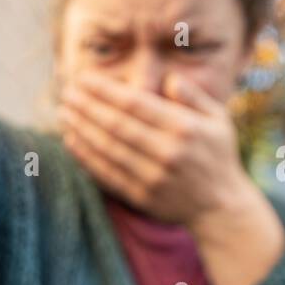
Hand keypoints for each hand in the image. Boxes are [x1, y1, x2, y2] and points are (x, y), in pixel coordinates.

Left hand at [57, 69, 253, 226]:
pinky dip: (86, 157)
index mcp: (184, 127)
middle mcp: (167, 151)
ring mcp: (152, 176)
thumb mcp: (218, 119)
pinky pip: (107, 174)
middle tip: (66, 93)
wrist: (220, 206)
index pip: (135, 103)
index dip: (105, 90)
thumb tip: (168, 78)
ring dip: (81, 129)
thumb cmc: (217, 155)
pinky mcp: (141, 196)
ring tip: (63, 113)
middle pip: (116, 124)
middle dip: (87, 106)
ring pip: (108, 148)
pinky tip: (71, 141)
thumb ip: (193, 95)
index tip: (84, 79)